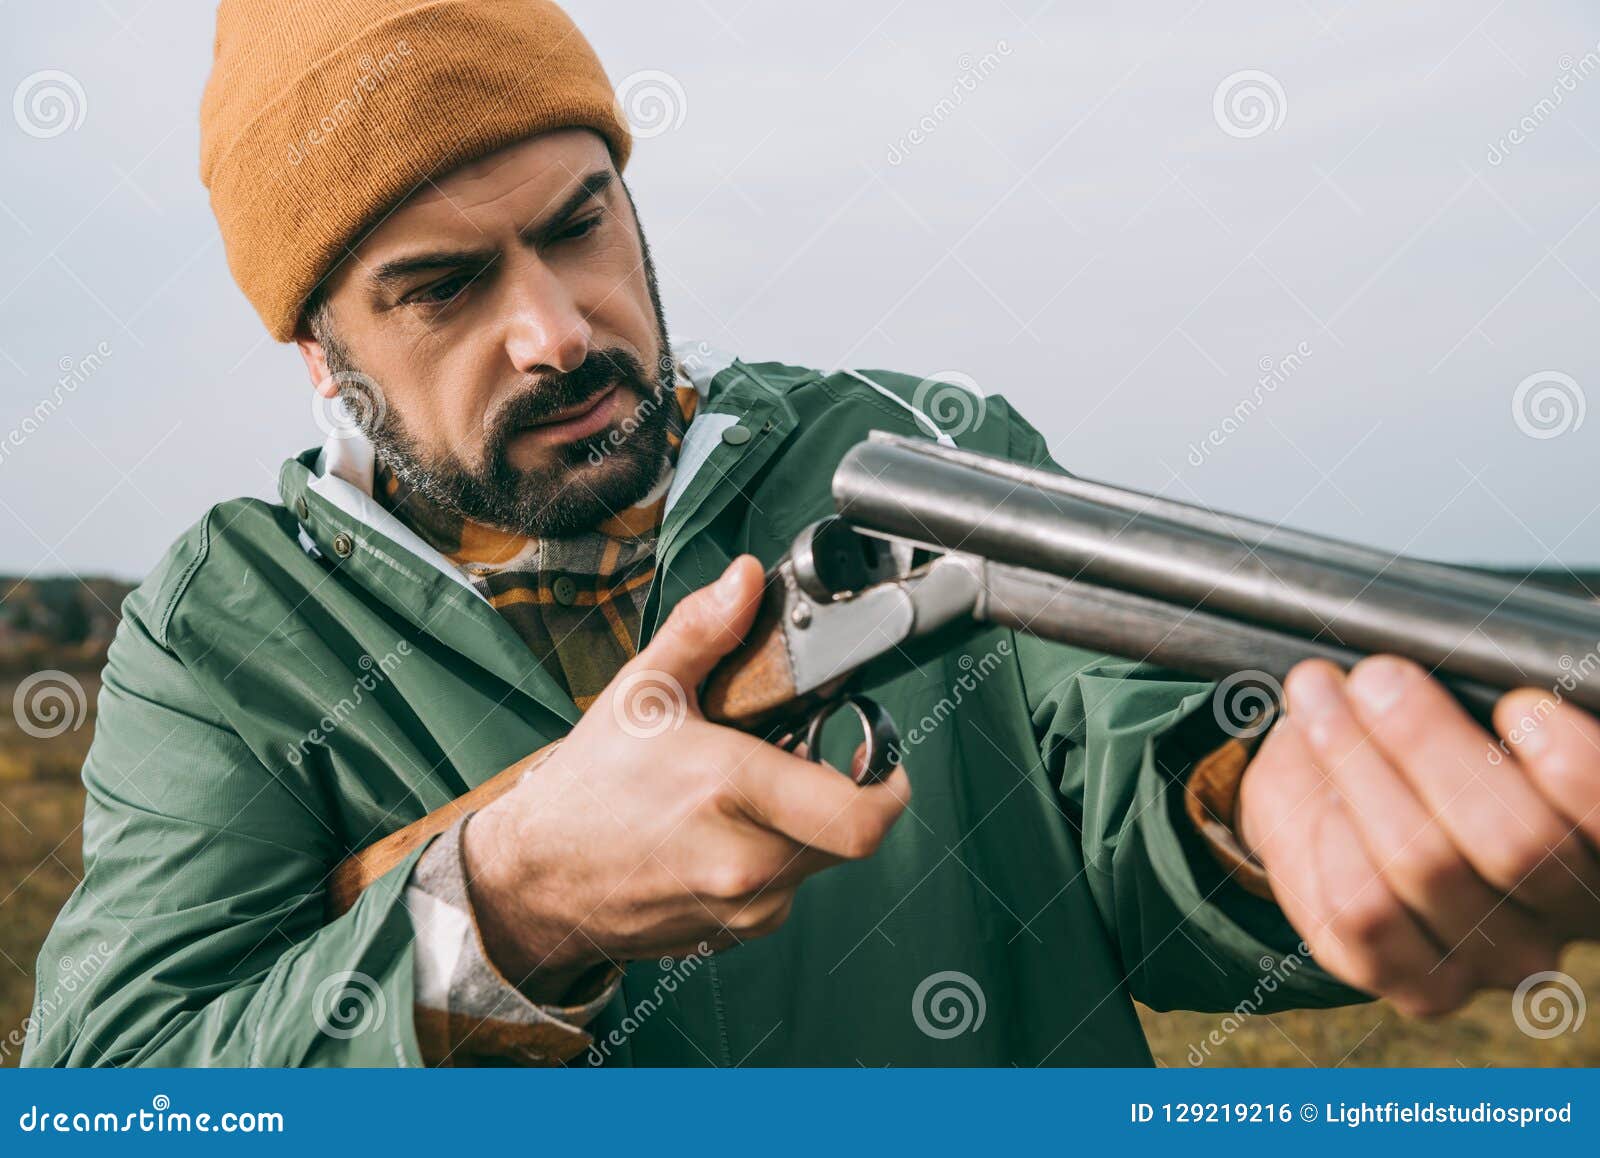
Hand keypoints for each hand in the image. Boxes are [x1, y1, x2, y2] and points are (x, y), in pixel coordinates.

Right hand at [461, 554, 912, 1002]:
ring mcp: (744, 908)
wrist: (535, 880)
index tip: (881, 755)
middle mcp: (744, 861)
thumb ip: (705, 630)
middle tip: (801, 760)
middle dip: (836, 793)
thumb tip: (746, 580)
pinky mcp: (737, 934)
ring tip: (744, 796)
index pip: (861, 815)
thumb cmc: (589, 785)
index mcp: (729, 790)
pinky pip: (784, 892)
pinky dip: (771, 861)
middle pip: (847, 833)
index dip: (891, 786)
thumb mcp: (643, 690)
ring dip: (802, 828)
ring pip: (817, 862)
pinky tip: (720, 835)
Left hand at [1237, 655, 1599, 1016]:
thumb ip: (1482, 695)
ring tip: (1320, 698)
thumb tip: (1470, 671)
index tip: (1519, 707)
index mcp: (1599, 842)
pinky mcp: (1414, 984)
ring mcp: (1491, 960)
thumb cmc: (1414, 736)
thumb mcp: (1463, 700)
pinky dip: (1326, 836)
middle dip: (1429, 741)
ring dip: (1358, 764)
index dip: (1577, 770)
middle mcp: (1563, 915)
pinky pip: (1360, 914)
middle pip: (1517, 842)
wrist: (1331, 791)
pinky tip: (1317, 790)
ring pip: (1424, 867)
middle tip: (1376, 677)